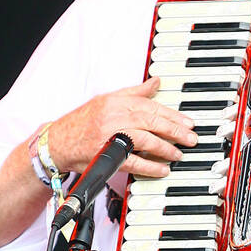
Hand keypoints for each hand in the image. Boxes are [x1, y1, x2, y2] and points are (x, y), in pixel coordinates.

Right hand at [47, 76, 197, 178]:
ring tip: (179, 154)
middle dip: (175, 131)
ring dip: (165, 148)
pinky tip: (163, 169)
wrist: (58, 142)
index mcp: (116, 102)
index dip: (173, 115)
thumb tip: (156, 82)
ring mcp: (111, 137)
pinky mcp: (107, 156)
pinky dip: (150, 167)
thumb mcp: (108, 100)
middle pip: (152, 122)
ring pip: (145, 141)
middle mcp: (114, 117)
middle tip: (191, 138)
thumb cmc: (83, 122)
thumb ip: (134, 92)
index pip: (151, 107)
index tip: (188, 122)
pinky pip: (133, 162)